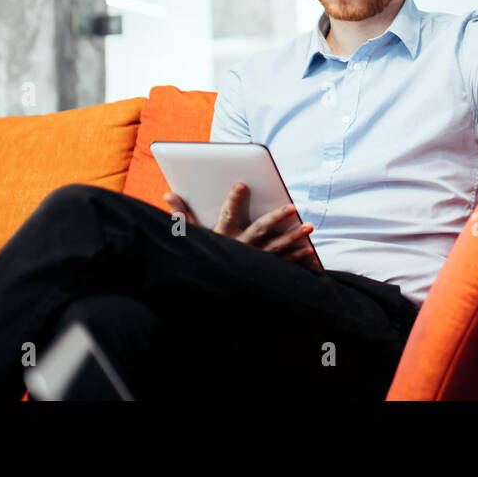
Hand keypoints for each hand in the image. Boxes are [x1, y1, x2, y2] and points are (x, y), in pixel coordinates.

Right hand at [165, 184, 319, 270]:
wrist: (211, 292)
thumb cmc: (202, 257)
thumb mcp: (191, 237)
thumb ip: (181, 215)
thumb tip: (169, 193)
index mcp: (221, 236)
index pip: (227, 215)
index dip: (233, 200)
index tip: (241, 184)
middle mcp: (239, 247)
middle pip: (259, 229)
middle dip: (277, 217)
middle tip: (293, 206)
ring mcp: (253, 260)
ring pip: (276, 247)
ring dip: (293, 237)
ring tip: (309, 227)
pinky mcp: (262, 271)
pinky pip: (281, 264)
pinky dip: (295, 258)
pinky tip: (308, 249)